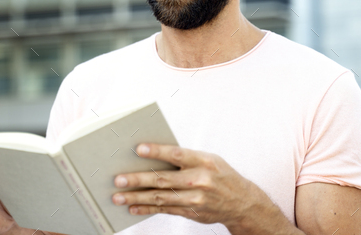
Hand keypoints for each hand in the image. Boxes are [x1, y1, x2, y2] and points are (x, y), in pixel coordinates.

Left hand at [111, 144, 262, 227]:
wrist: (242, 202)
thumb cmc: (220, 174)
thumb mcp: (209, 159)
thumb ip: (185, 158)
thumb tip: (153, 155)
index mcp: (203, 161)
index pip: (176, 154)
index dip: (157, 151)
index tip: (138, 149)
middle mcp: (199, 180)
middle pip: (163, 179)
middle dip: (138, 180)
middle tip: (118, 180)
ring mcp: (195, 199)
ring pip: (160, 198)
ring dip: (137, 198)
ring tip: (119, 196)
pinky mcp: (191, 211)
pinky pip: (165, 210)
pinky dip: (147, 208)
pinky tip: (133, 207)